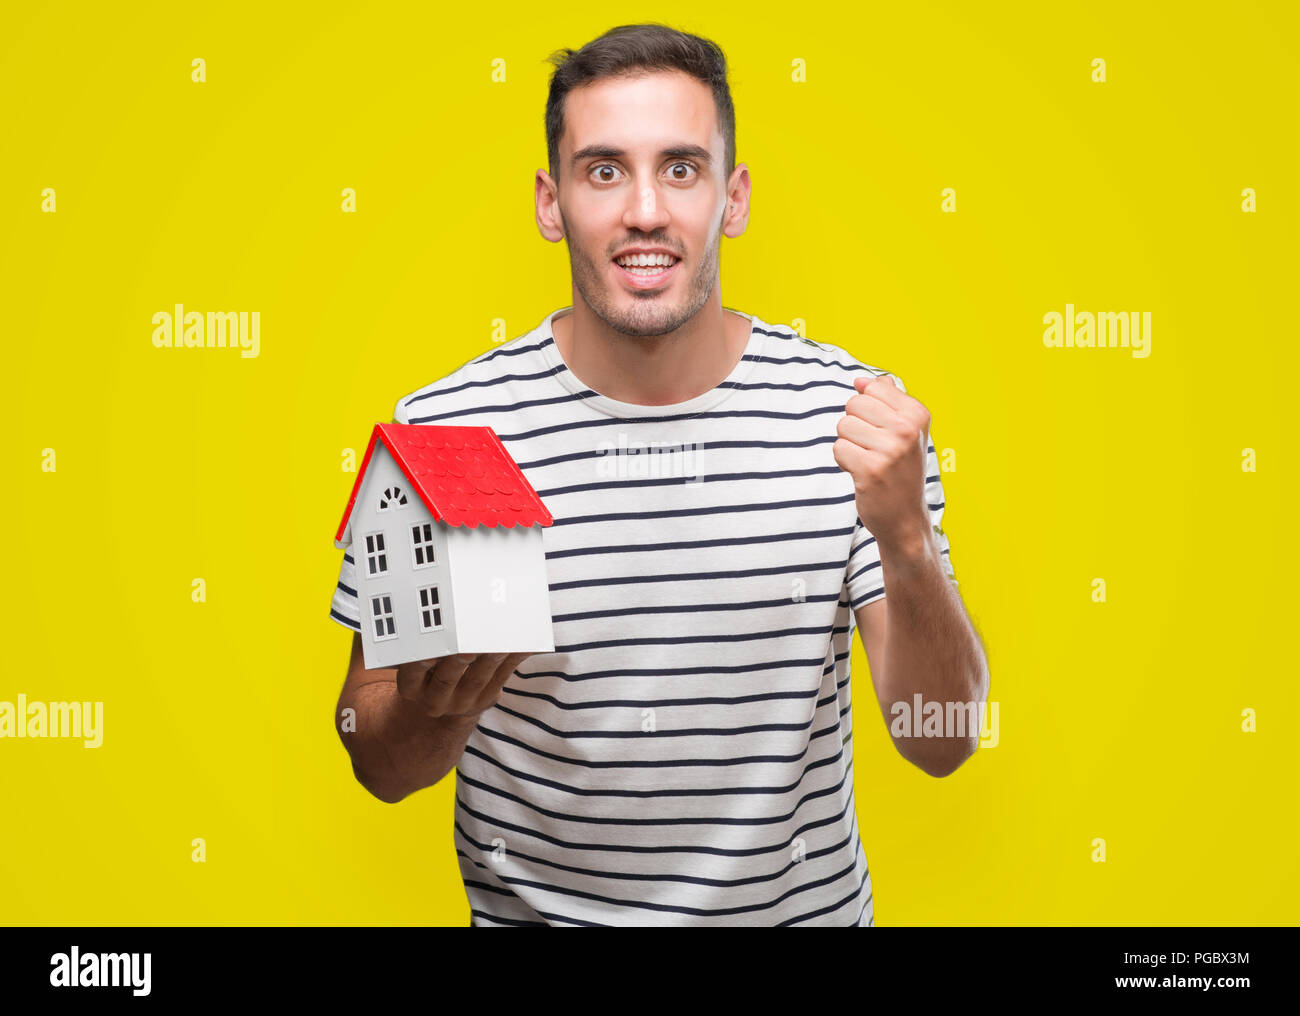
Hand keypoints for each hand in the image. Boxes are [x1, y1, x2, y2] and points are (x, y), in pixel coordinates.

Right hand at [394, 652, 534, 719]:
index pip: (412, 674)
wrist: (444, 705)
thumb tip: (435, 607)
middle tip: (468, 646)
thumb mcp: (416, 667)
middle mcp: (434, 699)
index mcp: (412, 687)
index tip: (428, 651)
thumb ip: (424, 645)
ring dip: (489, 659)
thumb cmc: (428, 671)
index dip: (419, 664)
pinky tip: (522, 644)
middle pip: (446, 679)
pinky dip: (511, 659)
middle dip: (458, 660)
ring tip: (499, 641)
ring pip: (476, 680)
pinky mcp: (485, 700)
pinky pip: (500, 678)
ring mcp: (461, 702)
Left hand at [832, 373, 932, 552]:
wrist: (905, 517)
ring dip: (849, 444)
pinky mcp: (870, 470)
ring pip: (843, 426)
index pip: (872, 387)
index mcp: (917, 414)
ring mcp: (890, 450)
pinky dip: (844, 461)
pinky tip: (861, 472)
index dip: (867, 407)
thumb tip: (861, 380)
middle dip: (855, 425)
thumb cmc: (900, 469)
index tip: (881, 429)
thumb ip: (887, 400)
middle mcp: (907, 429)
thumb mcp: (906, 430)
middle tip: (872, 447)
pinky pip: (838, 448)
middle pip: (854, 403)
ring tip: (867, 460)